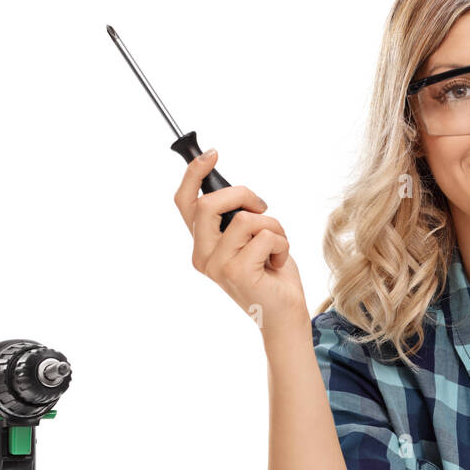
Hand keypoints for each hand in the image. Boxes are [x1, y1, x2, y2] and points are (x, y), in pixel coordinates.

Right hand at [173, 149, 308, 335]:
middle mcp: (202, 256)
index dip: (194, 174)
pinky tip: (279, 262)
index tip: (212, 154)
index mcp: (202, 245)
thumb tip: (235, 191)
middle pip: (209, 203)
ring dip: (272, 226)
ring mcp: (217, 266)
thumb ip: (236, 218)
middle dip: (243, 194)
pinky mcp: (237, 273)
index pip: (185, 202)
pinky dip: (282, 243)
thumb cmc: (271, 274)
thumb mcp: (250, 240)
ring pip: (245, 219)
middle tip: (263, 207)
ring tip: (276, 246)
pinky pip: (265, 236)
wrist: (284, 315)